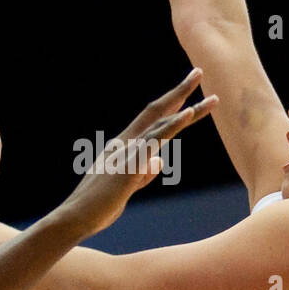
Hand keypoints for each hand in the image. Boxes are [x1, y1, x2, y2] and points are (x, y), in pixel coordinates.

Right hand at [65, 68, 216, 236]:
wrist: (76, 217)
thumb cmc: (98, 207)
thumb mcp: (126, 186)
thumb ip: (143, 172)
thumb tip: (160, 161)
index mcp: (124, 146)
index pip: (153, 120)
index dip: (173, 105)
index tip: (190, 94)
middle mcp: (126, 142)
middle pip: (157, 111)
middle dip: (180, 92)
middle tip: (199, 72)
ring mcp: (128, 151)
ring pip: (161, 123)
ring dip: (188, 108)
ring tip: (213, 98)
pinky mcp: (130, 164)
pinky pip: (155, 140)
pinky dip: (172, 125)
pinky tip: (187, 113)